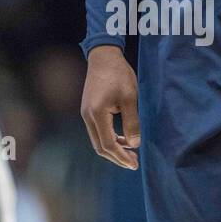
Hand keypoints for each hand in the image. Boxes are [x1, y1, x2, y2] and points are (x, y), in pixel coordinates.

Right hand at [80, 44, 139, 168]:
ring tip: (131, 152)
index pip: (108, 144)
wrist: (103, 57)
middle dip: (117, 157)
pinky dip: (109, 139)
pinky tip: (123, 139)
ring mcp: (86, 114)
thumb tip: (134, 144)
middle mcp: (87, 116)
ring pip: (97, 140)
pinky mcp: (88, 110)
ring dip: (113, 149)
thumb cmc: (119, 75)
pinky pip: (97, 132)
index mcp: (97, 114)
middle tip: (134, 163)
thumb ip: (132, 122)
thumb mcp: (130, 98)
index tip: (135, 164)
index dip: (121, 157)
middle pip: (100, 147)